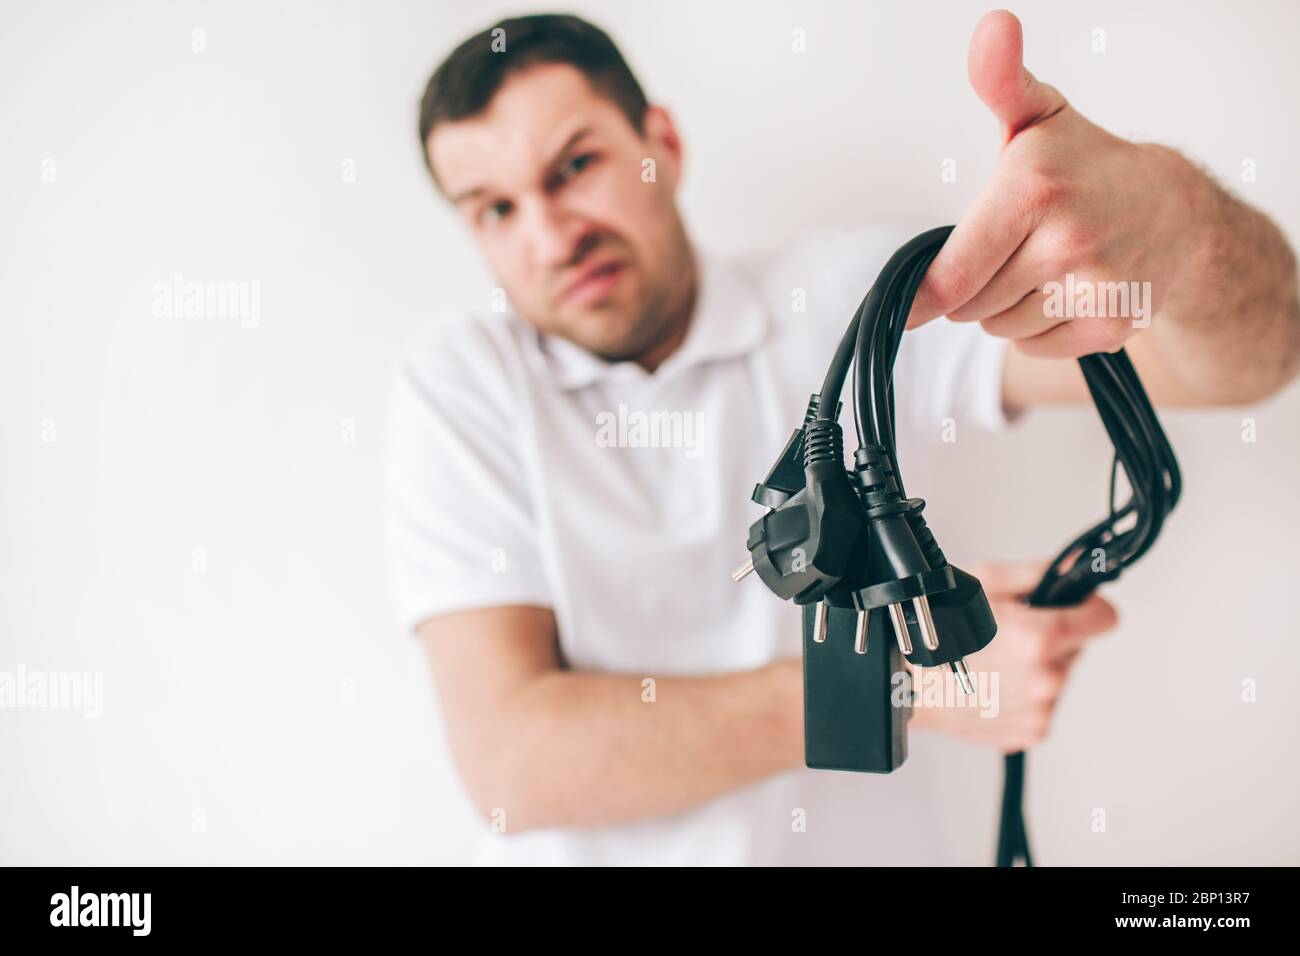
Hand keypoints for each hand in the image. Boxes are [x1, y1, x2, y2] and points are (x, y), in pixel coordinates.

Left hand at [908, 10, 1204, 358]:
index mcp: (1034, 189)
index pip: (951, 276)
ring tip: (1043, 266)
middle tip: (1010, 249)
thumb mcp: (1039, 117)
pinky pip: (1035, 347)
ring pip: (1000, 329)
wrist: (1179, 215)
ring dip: (1005, 308)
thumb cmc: (1088, 166)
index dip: (921, 299)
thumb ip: (1001, 80)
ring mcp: (1094, 287)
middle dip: (975, 286)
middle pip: (970, 306)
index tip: (908, 305)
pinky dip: (1038, 330)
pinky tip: (1067, 292)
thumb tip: (992, 27)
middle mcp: (1066, 241)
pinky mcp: (1111, 326)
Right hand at [908, 560, 1117, 751]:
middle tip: (1008, 634)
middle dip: (1050, 638)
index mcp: (1040, 639)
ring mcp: (1040, 711)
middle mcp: (1046, 680)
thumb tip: (1075, 565)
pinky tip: (993, 684)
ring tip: (994, 661)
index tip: (1070, 606)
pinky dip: (1023, 694)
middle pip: (1075, 648)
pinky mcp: (1031, 732)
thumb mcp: (985, 582)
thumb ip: (1040, 573)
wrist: (903, 683)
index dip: (1087, 606)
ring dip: (1035, 668)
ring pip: (1056, 676)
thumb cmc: (935, 632)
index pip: (1104, 618)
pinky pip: (1042, 704)